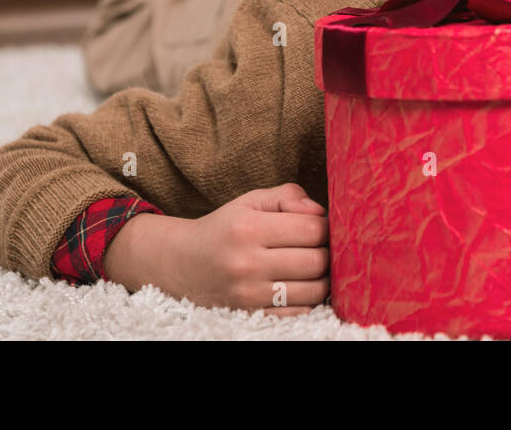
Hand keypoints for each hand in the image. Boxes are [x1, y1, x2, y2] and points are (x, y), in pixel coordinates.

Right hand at [106, 183, 329, 315]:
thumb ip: (287, 196)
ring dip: (323, 278)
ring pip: (314, 291)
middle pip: (317, 262)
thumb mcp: (250, 201)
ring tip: (314, 266)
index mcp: (248, 228)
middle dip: (327, 252)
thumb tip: (319, 211)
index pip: (312, 229)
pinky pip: (299, 312)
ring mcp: (249, 294)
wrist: (183, 264)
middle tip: (321, 247)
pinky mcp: (251, 315)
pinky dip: (309, 300)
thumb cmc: (224, 228)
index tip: (320, 226)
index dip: (326, 226)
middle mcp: (247, 263)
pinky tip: (302, 285)